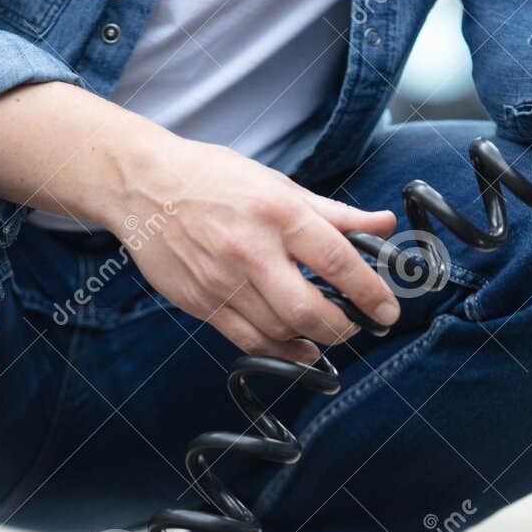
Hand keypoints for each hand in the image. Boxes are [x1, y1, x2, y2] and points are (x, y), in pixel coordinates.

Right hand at [114, 136, 398, 360]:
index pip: (336, 260)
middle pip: (309, 310)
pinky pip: (250, 341)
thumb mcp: (278, 185)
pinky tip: (299, 348)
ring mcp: (223, 281)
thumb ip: (334, 213)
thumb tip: (383, 223)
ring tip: (328, 329)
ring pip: (281, 331)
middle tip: (359, 326)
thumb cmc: (212, 180)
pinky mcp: (202, 303)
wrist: (143, 186)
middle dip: (344, 327)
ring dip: (313, 338)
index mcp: (277, 214)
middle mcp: (250, 251)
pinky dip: (281, 351)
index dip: (369, 291)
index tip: (388, 310)